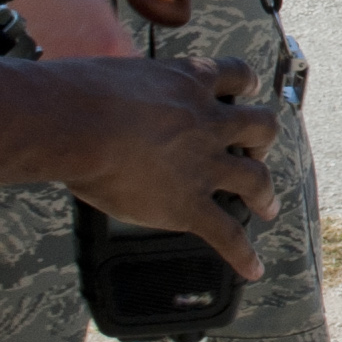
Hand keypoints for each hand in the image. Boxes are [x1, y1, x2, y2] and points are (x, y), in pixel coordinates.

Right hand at [56, 56, 279, 277]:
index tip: (249, 89)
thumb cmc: (81, 94)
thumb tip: (112, 100)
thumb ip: (133, 88)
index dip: (247, 83)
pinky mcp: (189, 204)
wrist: (75, 124)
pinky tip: (252, 269)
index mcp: (189, 82)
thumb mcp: (119, 73)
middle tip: (258, 151)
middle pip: (261, 125)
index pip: (236, 75)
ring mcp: (204, 165)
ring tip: (267, 207)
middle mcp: (207, 122)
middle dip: (263, 141)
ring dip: (266, 195)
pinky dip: (243, 255)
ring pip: (256, 178)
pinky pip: (227, 234)